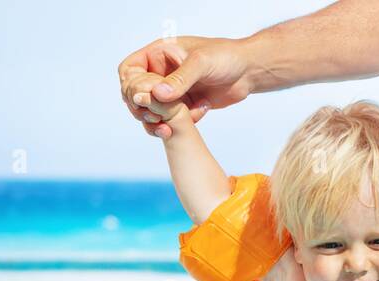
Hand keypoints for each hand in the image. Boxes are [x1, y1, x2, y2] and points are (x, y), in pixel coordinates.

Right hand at [118, 36, 253, 139]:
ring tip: (168, 127)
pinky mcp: (183, 107)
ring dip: (156, 122)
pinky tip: (199, 115)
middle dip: (141, 108)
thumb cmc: (226, 57)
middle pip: (134, 94)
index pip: (129, 70)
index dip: (130, 85)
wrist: (248, 71)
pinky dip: (177, 125)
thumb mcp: (201, 63)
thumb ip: (180, 79)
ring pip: (150, 111)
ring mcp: (171, 91)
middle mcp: (161, 73)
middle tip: (155, 117)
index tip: (142, 98)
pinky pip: (169, 120)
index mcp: (159, 55)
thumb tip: (157, 94)